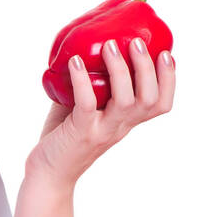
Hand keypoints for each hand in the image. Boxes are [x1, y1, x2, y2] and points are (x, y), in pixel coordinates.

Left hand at [26, 38, 175, 189]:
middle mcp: (119, 127)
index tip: (167, 54)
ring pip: (125, 101)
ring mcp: (101, 130)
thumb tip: (88, 47)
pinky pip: (86, 104)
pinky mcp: (80, 132)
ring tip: (110, 46)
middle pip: (149, 99)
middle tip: (137, 42)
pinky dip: (82, 80)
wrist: (47, 174)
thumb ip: (92, 84)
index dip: (169, 80)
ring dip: (120, 70)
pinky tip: (75, 61)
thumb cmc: (64, 137)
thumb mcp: (86, 108)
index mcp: (126, 121)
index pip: (161, 104)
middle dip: (147, 68)